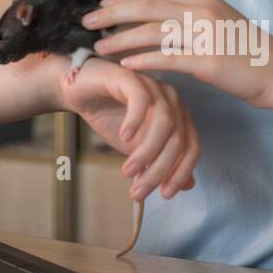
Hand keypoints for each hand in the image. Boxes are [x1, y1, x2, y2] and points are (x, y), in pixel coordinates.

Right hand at [57, 55, 199, 200]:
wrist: (81, 93)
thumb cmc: (112, 118)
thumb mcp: (139, 148)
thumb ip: (162, 162)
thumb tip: (189, 185)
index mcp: (179, 117)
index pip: (191, 148)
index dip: (180, 173)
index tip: (164, 194)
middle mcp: (172, 100)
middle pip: (178, 139)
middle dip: (159, 170)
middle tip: (138, 191)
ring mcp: (154, 86)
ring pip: (164, 122)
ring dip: (146, 152)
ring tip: (128, 170)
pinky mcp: (132, 77)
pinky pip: (141, 99)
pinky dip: (135, 121)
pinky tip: (124, 137)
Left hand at [83, 0, 272, 110]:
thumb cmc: (249, 53)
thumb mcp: (220, 24)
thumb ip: (192, 18)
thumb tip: (162, 21)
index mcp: (204, 0)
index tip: (102, 5)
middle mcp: (203, 11)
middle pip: (147, 7)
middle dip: (113, 13)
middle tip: (87, 22)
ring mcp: (207, 35)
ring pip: (153, 32)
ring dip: (121, 39)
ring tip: (99, 47)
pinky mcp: (209, 61)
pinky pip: (169, 58)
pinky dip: (144, 61)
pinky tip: (125, 67)